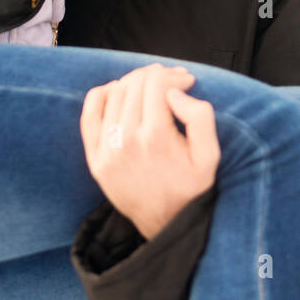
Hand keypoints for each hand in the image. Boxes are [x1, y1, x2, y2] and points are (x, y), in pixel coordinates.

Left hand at [79, 63, 219, 239]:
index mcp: (156, 137)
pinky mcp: (95, 159)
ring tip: (150, 88)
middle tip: (170, 81)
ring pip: (114, 94)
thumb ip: (200, 118)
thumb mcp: (210, 156)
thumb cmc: (191, 187)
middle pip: (135, 85)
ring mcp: (107, 151)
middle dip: (155, 76)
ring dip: (133, 83)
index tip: (186, 80)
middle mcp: (127, 141)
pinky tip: (118, 93)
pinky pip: (90, 114)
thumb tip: (174, 93)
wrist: (166, 224)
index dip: (173, 75)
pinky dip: (102, 96)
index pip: (156, 83)